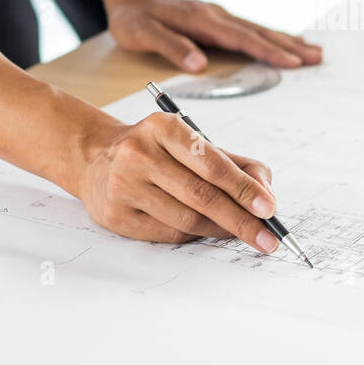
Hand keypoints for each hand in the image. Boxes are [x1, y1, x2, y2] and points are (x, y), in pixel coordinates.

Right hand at [79, 111, 282, 251]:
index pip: (212, 163)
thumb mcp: (192, 142)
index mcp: (163, 128)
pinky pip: (169, 234)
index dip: (243, 188)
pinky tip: (207, 230)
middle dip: (241, 220)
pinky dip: (195, 235)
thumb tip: (265, 193)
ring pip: (187, 220)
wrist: (95, 157)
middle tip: (267, 237)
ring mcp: (123, 186)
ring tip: (240, 232)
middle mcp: (139, 154)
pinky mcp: (116, 215)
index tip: (269, 208)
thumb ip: (235, 164)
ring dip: (221, 230)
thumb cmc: (157, 150)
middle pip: (202, 196)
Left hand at [107, 0, 321, 71]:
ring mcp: (220, 15)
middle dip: (289, 46)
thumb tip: (198, 64)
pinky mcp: (220, 19)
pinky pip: (252, 29)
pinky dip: (274, 37)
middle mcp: (215, 15)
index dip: (266, 51)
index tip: (290, 62)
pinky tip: (289, 42)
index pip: (240, 38)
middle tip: (317, 58)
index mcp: (200, 20)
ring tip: (315, 52)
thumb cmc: (133, 17)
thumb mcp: (140, 33)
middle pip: (258, 32)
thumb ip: (169, 47)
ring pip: (259, 30)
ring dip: (287, 41)